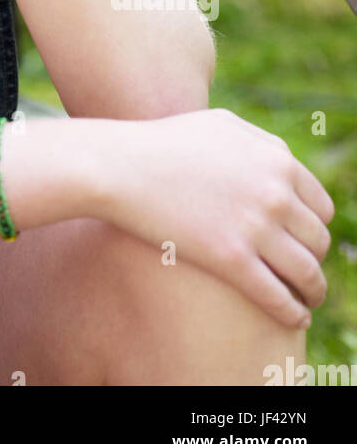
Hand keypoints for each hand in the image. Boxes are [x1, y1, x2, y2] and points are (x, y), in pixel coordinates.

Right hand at [100, 108, 333, 329]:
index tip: (303, 243)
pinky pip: (279, 297)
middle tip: (301, 273)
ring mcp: (256, 227)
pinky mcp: (232, 259)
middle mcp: (275, 193)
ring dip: (313, 291)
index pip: (321, 207)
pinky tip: (294, 318)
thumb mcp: (220, 125)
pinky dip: (293, 312)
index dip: (314, 228)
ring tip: (307, 301)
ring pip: (307, 273)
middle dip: (313, 259)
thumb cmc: (164, 143)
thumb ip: (261, 143)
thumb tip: (285, 164)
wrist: (121, 166)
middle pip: (318, 241)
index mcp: (277, 160)